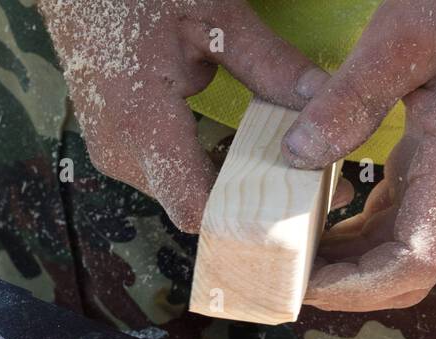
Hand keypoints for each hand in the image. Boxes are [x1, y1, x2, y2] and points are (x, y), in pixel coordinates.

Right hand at [39, 0, 330, 231]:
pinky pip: (164, 176)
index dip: (245, 221)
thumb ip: (270, 64)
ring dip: (224, 184)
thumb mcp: (215, 17)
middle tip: (301, 182)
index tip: (295, 208)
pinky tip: (232, 147)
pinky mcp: (113, 150)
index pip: (195, 209)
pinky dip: (200, 169)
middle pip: (193, 206)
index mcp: (145, 125)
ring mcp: (113, 155)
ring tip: (273, 161)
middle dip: (246, 200)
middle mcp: (122, 152)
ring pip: (178, 194)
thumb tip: (323, 99)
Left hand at [283, 0, 435, 310]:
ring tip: (285, 257)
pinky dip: (355, 241)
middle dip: (343, 289)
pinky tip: (314, 227)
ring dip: (345, 268)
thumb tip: (297, 155)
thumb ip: (352, 96)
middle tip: (278, 276)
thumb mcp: (406, 34)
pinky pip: (398, 230)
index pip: (417, 262)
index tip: (303, 284)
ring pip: (400, 260)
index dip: (357, 287)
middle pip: (406, 276)